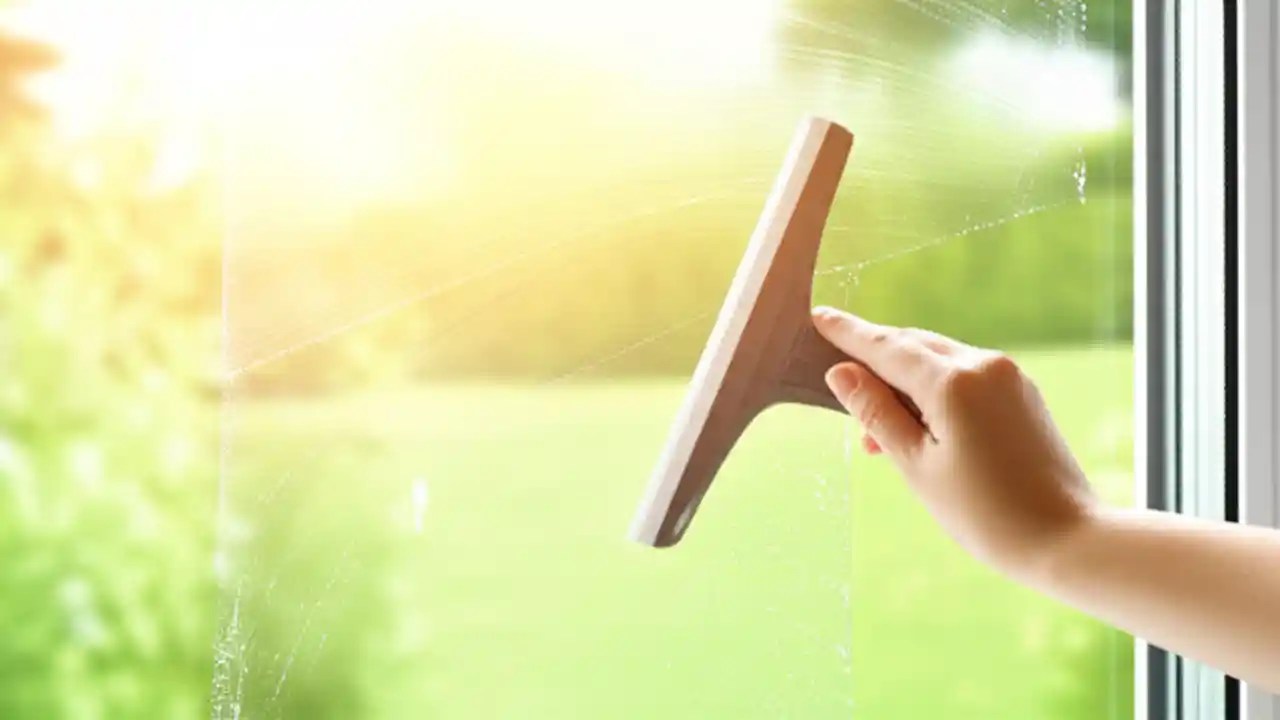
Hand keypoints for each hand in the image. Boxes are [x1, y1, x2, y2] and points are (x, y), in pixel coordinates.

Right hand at [811, 307, 1096, 580]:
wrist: (1067, 540)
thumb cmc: (985, 513)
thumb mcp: (916, 466)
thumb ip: (876, 413)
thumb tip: (841, 373)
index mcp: (953, 382)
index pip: (886, 347)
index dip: (848, 334)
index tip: (819, 317)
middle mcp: (983, 365)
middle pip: (913, 346)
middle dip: (874, 364)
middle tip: (839, 387)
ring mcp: (1008, 377)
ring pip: (939, 363)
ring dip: (903, 386)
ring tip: (876, 438)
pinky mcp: (1022, 394)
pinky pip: (965, 379)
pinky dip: (934, 394)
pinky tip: (918, 430)